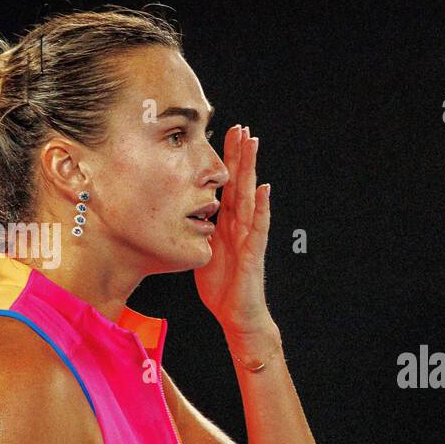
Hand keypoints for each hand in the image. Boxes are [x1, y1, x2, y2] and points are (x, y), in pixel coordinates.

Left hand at [196, 124, 272, 331]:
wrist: (236, 316)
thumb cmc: (221, 289)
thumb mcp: (202, 253)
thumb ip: (197, 233)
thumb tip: (179, 217)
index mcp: (226, 225)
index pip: (226, 186)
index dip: (226, 162)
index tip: (224, 135)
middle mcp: (240, 226)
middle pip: (240, 184)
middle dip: (240, 156)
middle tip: (241, 127)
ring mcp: (249, 237)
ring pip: (250, 197)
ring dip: (252, 170)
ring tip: (254, 145)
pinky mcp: (253, 252)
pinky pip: (258, 226)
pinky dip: (262, 207)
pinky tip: (265, 189)